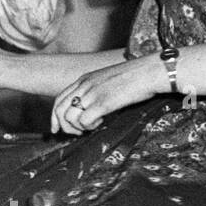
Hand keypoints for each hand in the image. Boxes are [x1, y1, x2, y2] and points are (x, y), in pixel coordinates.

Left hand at [51, 56, 167, 133]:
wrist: (150, 71)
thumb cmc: (136, 77)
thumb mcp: (109, 80)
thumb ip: (97, 91)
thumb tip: (92, 108)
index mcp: (85, 79)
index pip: (59, 99)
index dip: (55, 116)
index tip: (57, 129)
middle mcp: (85, 85)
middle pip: (59, 109)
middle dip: (64, 126)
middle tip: (77, 133)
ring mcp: (93, 93)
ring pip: (68, 117)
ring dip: (78, 127)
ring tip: (92, 126)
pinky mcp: (103, 102)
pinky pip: (83, 120)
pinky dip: (89, 126)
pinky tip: (101, 122)